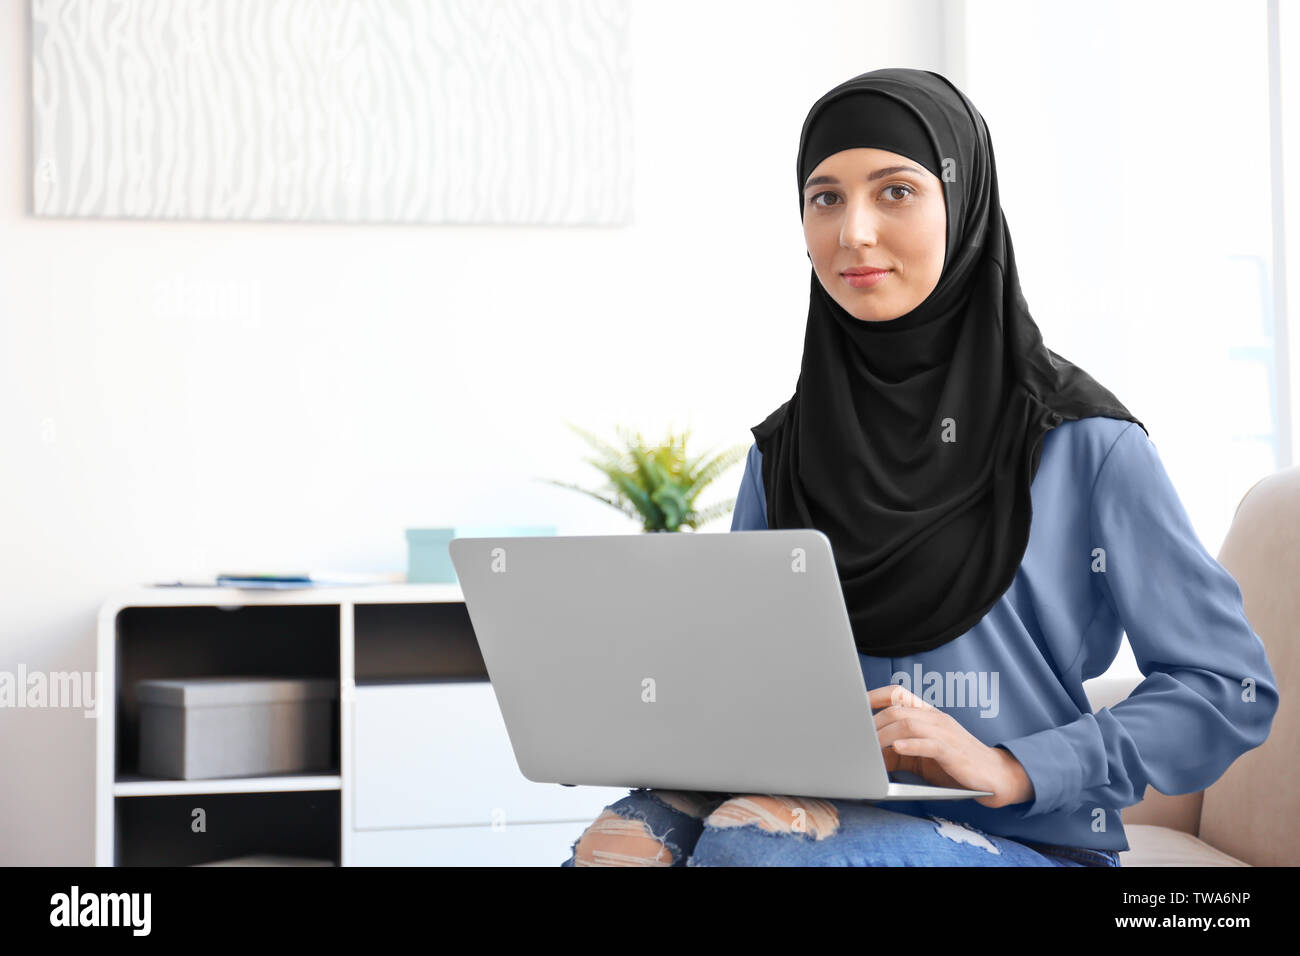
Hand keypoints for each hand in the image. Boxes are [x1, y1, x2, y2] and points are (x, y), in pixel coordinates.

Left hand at [869, 684, 1033, 808]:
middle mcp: (936, 719)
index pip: (898, 694)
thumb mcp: (920, 758)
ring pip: (909, 723)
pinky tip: (897, 748)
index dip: (873, 696)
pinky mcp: (954, 752)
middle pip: (897, 710)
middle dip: (873, 723)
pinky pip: (930, 744)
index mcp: (928, 715)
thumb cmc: (955, 765)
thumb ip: (897, 753)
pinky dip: (911, 745)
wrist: (995, 776)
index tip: (852, 705)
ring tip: (869, 746)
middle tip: (856, 737)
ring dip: (885, 735)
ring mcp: (946, 733)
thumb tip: (869, 755)